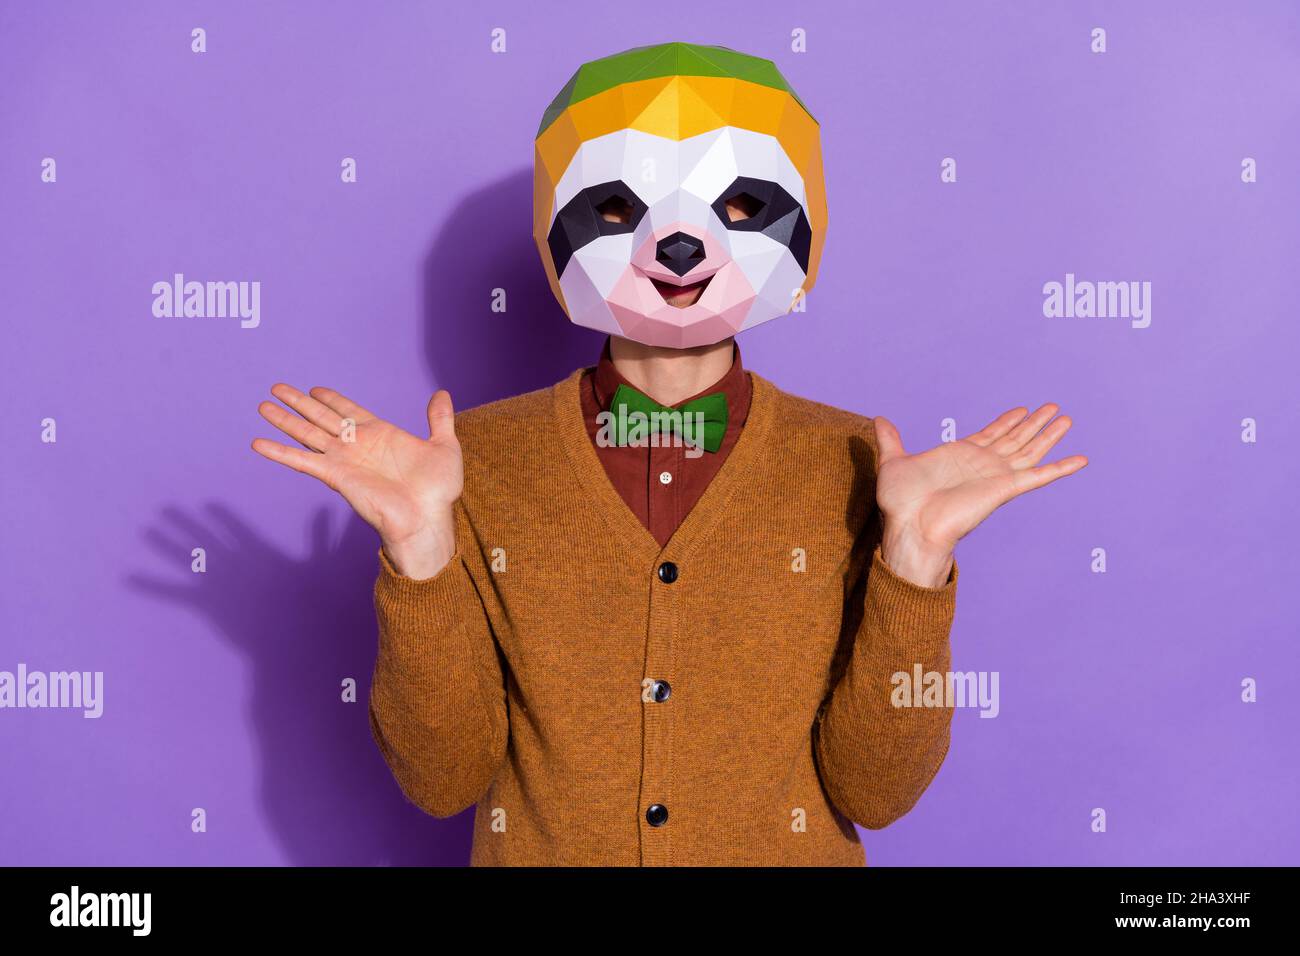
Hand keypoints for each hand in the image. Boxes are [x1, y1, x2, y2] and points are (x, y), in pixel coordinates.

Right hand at [251, 385, 461, 578]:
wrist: (427, 518)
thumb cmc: (438, 490)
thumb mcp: (444, 446)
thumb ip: (439, 419)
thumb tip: (442, 394)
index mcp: (380, 434)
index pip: (349, 410)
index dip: (331, 398)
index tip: (314, 389)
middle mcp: (357, 445)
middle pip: (321, 417)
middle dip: (299, 403)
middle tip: (277, 387)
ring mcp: (344, 459)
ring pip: (307, 434)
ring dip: (284, 420)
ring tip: (262, 405)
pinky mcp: (335, 475)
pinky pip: (302, 461)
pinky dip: (279, 452)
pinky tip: (258, 443)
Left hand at [874, 404, 1087, 586]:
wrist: (910, 527)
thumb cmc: (900, 503)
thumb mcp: (892, 462)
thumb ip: (890, 440)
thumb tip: (879, 419)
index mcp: (961, 456)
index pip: (991, 434)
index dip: (1007, 421)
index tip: (1022, 409)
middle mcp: (982, 465)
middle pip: (1016, 439)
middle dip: (1034, 423)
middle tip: (1054, 406)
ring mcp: (996, 476)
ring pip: (1030, 451)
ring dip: (1049, 435)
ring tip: (1067, 419)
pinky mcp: (1006, 489)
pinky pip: (1039, 476)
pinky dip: (1061, 468)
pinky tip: (1081, 460)